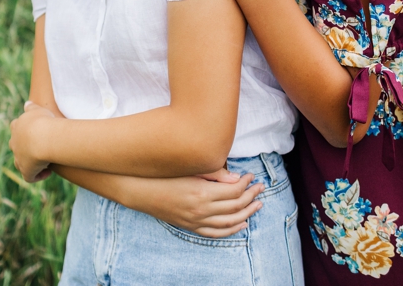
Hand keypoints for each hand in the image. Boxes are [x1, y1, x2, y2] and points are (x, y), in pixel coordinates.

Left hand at [9, 101, 55, 181]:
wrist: (43, 138)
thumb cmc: (43, 121)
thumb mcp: (38, 110)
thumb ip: (31, 108)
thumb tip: (26, 104)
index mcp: (16, 127)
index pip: (16, 128)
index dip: (25, 131)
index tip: (37, 132)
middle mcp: (14, 143)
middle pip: (16, 146)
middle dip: (26, 147)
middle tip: (40, 146)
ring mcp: (18, 158)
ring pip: (20, 163)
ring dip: (31, 163)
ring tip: (45, 161)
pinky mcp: (26, 171)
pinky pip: (30, 176)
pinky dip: (38, 175)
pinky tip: (48, 172)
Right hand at [126, 168, 264, 237]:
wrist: (141, 190)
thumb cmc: (164, 175)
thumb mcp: (189, 169)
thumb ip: (214, 174)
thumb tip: (236, 178)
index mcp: (202, 193)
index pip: (233, 191)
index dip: (246, 183)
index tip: (252, 175)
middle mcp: (201, 210)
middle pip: (235, 206)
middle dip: (251, 196)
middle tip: (261, 187)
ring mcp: (196, 221)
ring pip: (229, 222)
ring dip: (246, 213)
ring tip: (257, 204)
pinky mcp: (190, 226)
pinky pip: (215, 233)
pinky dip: (231, 230)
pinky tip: (242, 224)